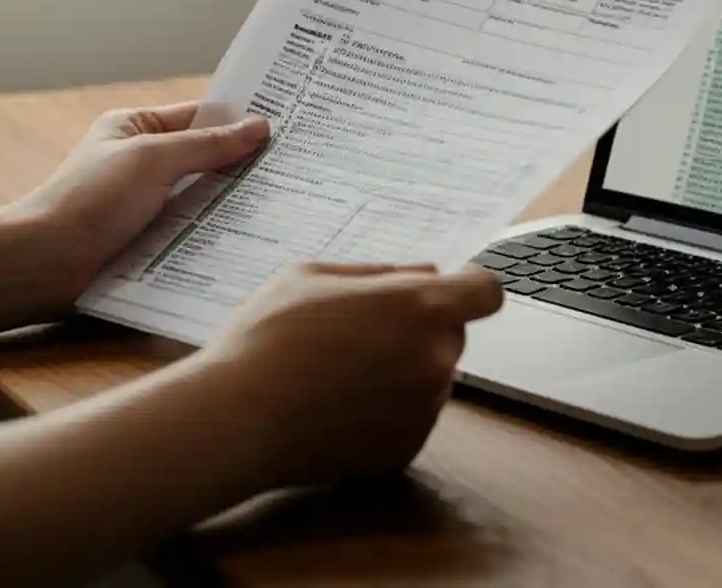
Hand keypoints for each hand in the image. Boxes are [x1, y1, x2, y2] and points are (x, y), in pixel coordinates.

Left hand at [15, 102, 269, 296]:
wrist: (45, 264)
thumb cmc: (88, 201)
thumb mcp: (152, 159)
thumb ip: (207, 145)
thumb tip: (259, 128)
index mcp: (137, 129)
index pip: (200, 117)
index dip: (239, 121)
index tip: (286, 126)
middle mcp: (145, 163)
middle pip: (207, 159)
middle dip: (245, 165)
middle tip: (297, 167)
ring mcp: (151, 204)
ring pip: (206, 198)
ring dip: (235, 203)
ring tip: (286, 201)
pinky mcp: (155, 241)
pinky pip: (197, 231)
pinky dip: (220, 233)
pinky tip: (254, 236)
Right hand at [193, 262, 503, 486]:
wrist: (235, 419)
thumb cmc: (266, 337)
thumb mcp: (313, 276)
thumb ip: (380, 273)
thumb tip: (425, 273)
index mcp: (420, 307)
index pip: (486, 291)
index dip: (470, 287)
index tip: (450, 288)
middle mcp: (436, 359)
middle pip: (453, 335)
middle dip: (422, 329)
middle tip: (362, 332)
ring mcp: (425, 408)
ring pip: (431, 377)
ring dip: (404, 370)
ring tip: (339, 372)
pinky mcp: (408, 448)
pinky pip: (412, 416)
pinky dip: (388, 410)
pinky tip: (339, 405)